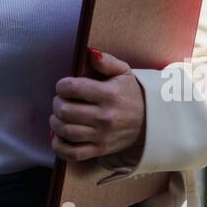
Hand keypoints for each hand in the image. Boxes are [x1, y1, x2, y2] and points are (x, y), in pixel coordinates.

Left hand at [49, 48, 146, 163]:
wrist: (151, 122)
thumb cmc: (132, 94)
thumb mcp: (124, 72)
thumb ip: (106, 61)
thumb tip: (89, 53)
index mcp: (109, 94)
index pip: (72, 88)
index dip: (61, 86)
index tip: (64, 86)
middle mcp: (105, 117)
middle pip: (65, 111)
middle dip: (57, 103)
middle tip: (61, 101)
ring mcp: (102, 136)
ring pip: (66, 131)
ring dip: (55, 123)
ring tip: (59, 116)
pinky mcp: (100, 150)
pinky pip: (73, 153)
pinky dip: (59, 146)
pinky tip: (58, 137)